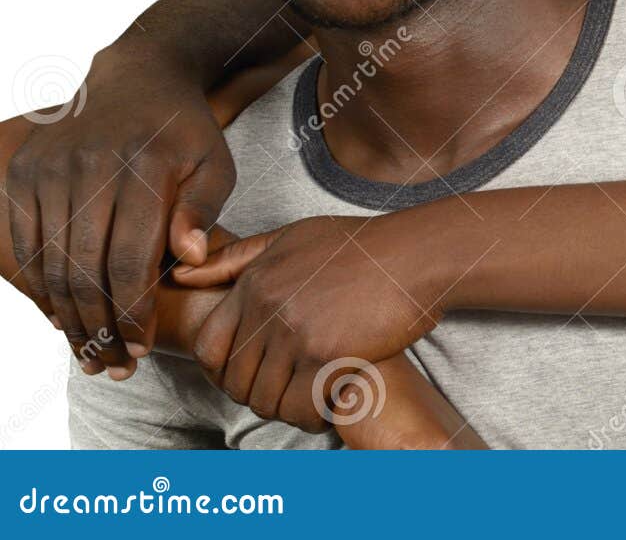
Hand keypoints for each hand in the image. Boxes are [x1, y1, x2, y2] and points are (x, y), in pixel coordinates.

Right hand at [6, 47, 235, 370]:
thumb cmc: (185, 131)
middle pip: (83, 269)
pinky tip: (60, 315)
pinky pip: (23, 243)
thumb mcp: (215, 163)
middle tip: (115, 364)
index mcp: (142, 168)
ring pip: (48, 263)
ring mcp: (49, 168)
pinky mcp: (24, 172)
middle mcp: (89, 167)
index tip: (142, 346)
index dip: (132, 311)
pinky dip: (37, 285)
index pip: (129, 259)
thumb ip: (203, 210)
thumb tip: (188, 257)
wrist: (139, 76)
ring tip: (89, 352)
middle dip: (98, 327)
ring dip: (66, 316)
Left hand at [176, 213, 441, 432]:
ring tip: (311, 400)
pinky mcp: (328, 356)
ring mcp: (296, 334)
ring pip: (266, 400)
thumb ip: (236, 257)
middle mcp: (267, 309)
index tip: (251, 373)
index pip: (209, 349)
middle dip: (259, 393)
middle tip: (290, 389)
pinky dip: (311, 416)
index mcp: (254, 282)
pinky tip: (329, 406)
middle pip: (237, 381)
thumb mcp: (292, 236)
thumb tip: (180, 274)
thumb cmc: (360, 245)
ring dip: (288, 408)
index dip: (224, 371)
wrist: (417, 255)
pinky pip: (301, 407)